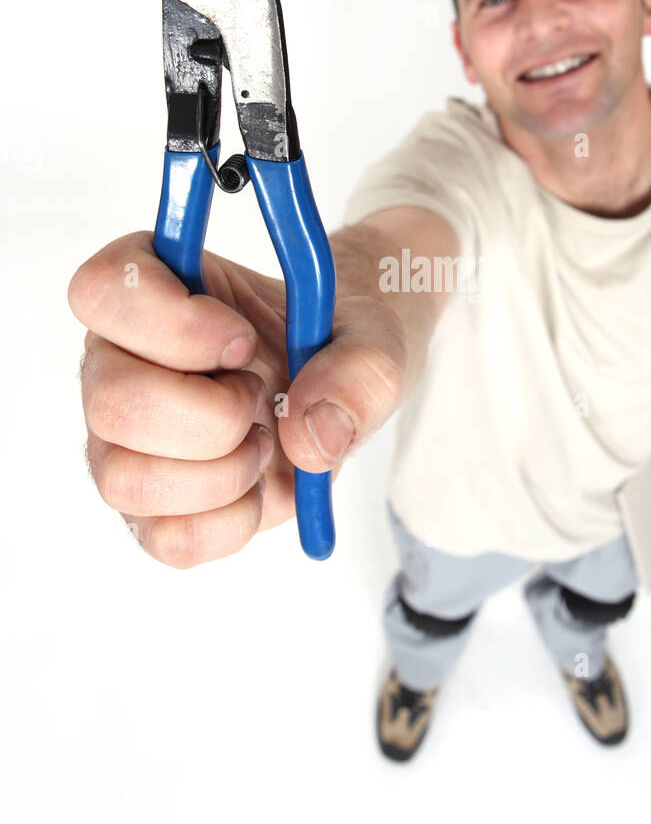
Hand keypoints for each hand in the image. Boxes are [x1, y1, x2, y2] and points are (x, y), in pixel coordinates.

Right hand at [68, 231, 406, 567]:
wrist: (339, 388)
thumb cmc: (333, 341)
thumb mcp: (376, 337)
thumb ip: (361, 368)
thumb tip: (313, 434)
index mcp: (151, 286)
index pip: (102, 291)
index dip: (170, 323)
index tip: (242, 340)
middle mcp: (116, 361)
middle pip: (112, 401)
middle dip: (213, 414)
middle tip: (262, 395)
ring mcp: (119, 440)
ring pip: (125, 480)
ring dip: (223, 472)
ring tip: (264, 440)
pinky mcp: (147, 506)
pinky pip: (166, 537)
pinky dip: (232, 521)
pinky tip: (258, 483)